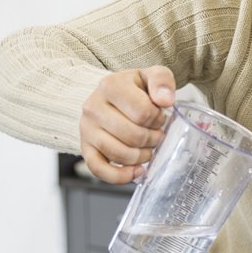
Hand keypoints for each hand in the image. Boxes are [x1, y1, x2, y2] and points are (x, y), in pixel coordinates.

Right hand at [79, 66, 176, 183]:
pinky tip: (137, 172)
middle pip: (133, 135)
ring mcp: (86, 129)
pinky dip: (121, 176)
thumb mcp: (150, 76)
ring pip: (118, 154)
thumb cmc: (133, 89)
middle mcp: (93, 107)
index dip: (158, 119)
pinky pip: (99, 170)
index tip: (159, 117)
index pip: (143, 112)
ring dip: (141, 157)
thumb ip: (162, 81)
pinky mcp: (84, 148)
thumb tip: (166, 100)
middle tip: (157, 135)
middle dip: (153, 140)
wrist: (109, 96)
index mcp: (110, 86)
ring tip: (148, 150)